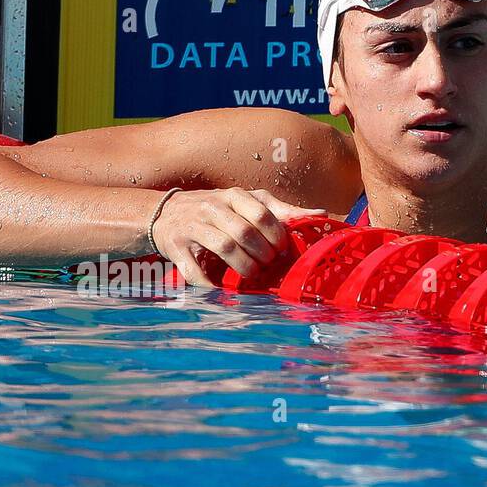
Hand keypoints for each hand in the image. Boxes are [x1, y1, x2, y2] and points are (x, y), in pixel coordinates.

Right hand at [152, 187, 325, 286]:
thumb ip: (280, 210)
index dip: (276, 235)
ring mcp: (193, 227)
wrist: (166, 212)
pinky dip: (208, 285)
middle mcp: (212, 207)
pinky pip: (193, 269)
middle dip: (261, 254)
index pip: (261, 213)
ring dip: (242, 267)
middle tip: (268, 265)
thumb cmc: (216, 208)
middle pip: (244, 232)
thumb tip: (320, 214)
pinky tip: (220, 291)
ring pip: (224, 247)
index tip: (281, 249)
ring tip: (251, 275)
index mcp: (232, 196)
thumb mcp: (246, 202)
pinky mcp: (176, 246)